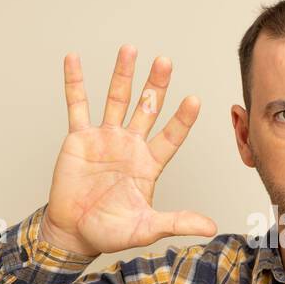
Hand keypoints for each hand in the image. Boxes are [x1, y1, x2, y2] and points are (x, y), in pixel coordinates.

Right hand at [41, 45, 217, 256]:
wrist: (73, 233)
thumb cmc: (109, 232)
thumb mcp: (147, 228)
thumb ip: (177, 222)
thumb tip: (211, 227)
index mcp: (149, 164)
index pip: (171, 136)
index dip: (182, 119)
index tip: (194, 100)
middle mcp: (130, 145)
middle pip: (147, 108)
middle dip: (156, 85)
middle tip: (165, 61)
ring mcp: (105, 138)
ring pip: (116, 99)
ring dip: (123, 75)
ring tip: (130, 50)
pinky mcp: (79, 138)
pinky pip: (77, 105)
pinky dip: (75, 82)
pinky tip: (74, 60)